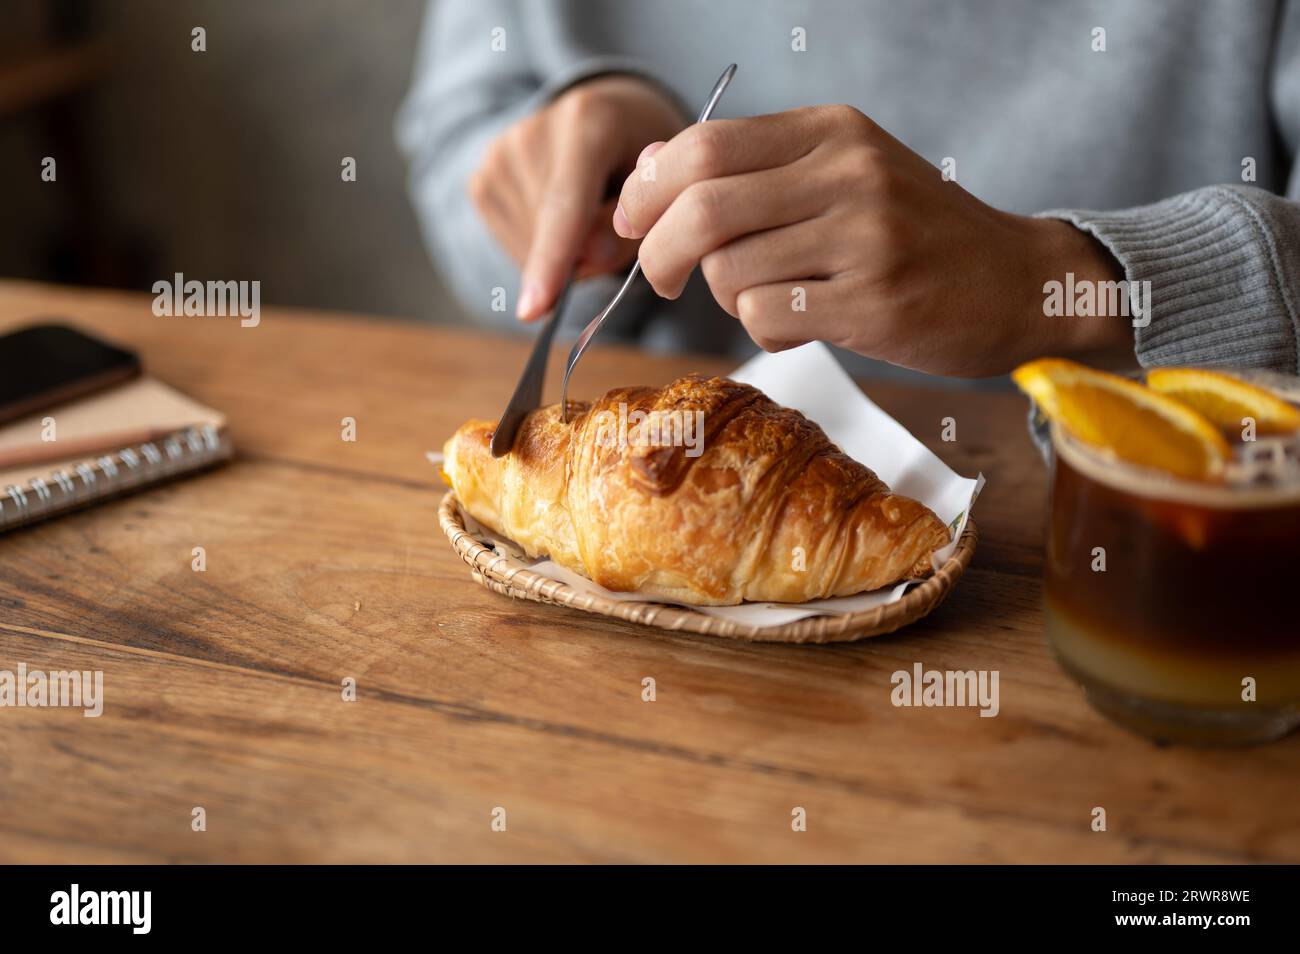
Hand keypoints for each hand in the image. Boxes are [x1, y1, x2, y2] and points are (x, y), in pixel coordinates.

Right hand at [469, 75, 685, 320]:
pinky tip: (558, 217)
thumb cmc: (644, 160)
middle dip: (579, 258)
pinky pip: (512, 245)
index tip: (533, 311)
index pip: (565, 204)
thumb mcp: (661, 190)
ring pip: (527, 247)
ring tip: (586, 212)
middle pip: (547, 233)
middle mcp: (531, 132)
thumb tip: (588, 259)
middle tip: (613, 230)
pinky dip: (540, 250)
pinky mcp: (480, 179)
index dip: (552, 259)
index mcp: (587, 121)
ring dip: (561, 255)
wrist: (607, 117)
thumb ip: (634, 228)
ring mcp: (499, 155)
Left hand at [612, 105, 1128, 375]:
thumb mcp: (844, 173)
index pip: (704, 146)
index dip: (647, 189)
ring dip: (725, 297)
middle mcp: (849, 174)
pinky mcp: (874, 304)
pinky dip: (761, 329)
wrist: (1019, 282)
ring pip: (729, 272)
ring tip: (766, 297)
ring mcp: (865, 239)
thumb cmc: (916, 232)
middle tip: (660, 278)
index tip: (631, 222)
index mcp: (833, 131)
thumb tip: (648, 168)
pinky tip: (797, 323)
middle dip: (656, 252)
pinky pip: (767, 319)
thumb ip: (752, 169)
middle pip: (702, 208)